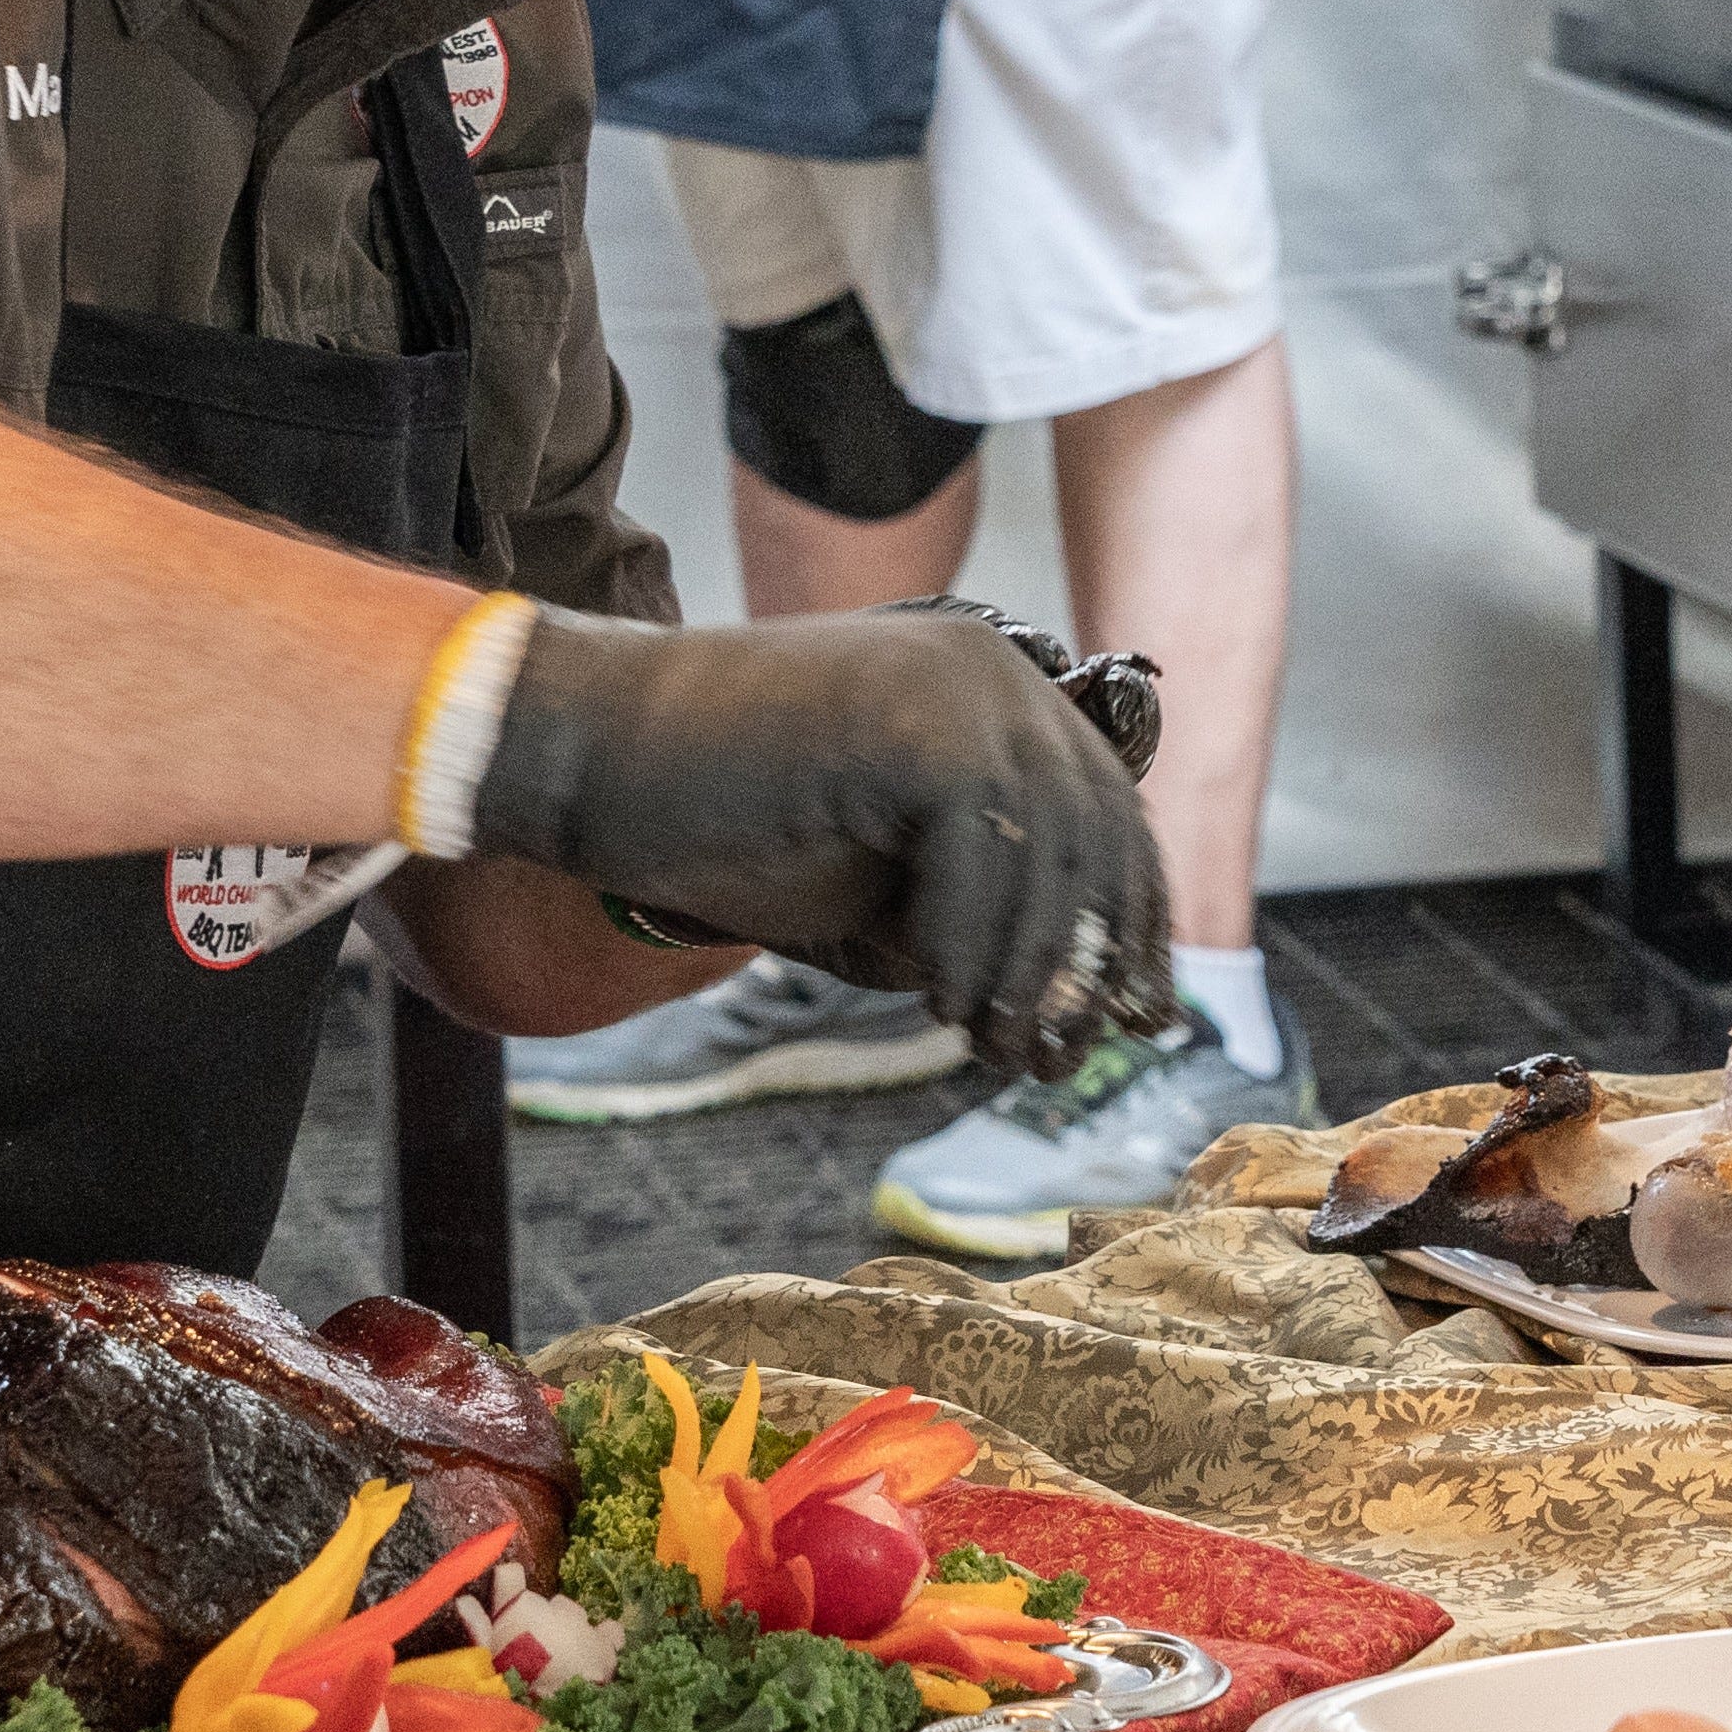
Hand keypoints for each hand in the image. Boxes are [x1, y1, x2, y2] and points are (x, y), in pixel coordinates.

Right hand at [469, 607, 1171, 1075]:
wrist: (599, 761)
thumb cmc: (740, 832)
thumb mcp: (897, 887)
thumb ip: (997, 922)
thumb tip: (1118, 1012)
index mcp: (1002, 692)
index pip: (1111, 815)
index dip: (1131, 926)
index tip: (1132, 1023)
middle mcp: (996, 671)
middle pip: (1096, 834)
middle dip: (1087, 964)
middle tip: (1051, 1060)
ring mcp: (956, 681)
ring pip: (1049, 850)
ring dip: (1031, 971)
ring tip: (994, 1050)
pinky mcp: (909, 715)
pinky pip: (982, 849)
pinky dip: (973, 942)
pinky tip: (940, 1003)